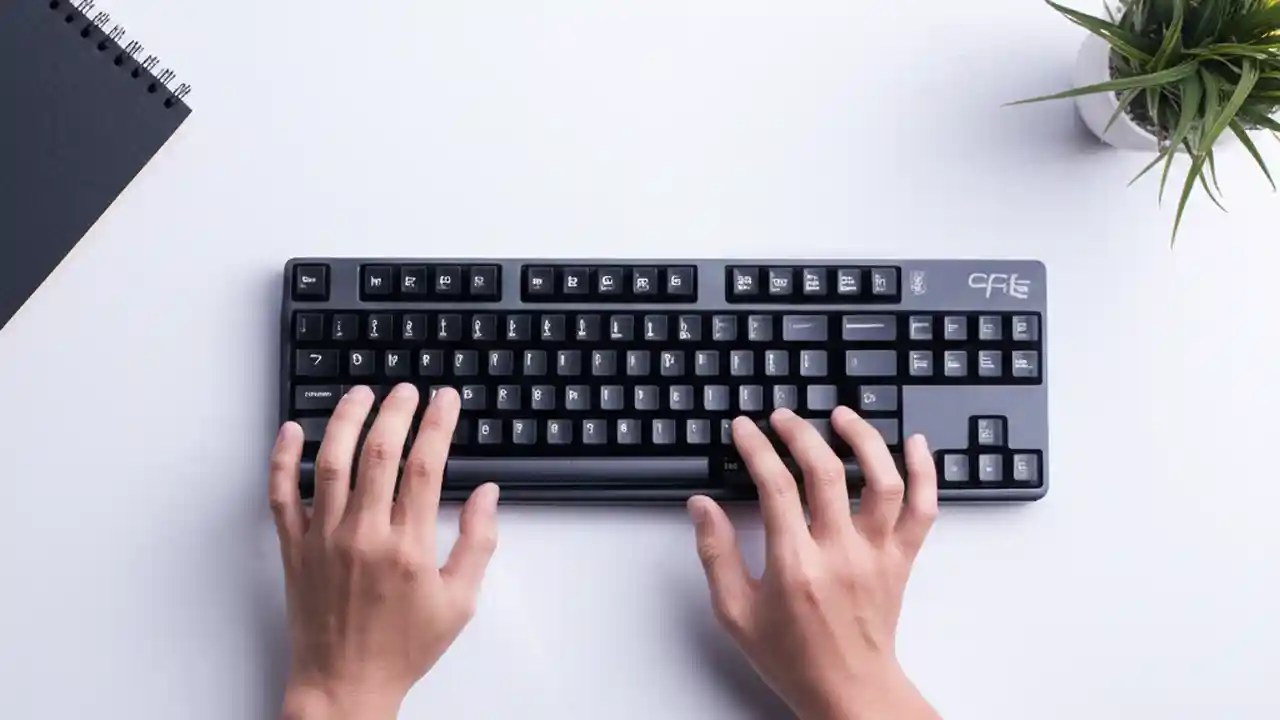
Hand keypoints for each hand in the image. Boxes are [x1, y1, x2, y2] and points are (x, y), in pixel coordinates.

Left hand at [268, 385, 499, 719]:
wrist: (344, 686)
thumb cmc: (402, 648)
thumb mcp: (460, 602)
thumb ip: (478, 542)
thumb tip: (488, 495)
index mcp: (408, 547)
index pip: (426, 466)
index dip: (438, 424)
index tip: (445, 401)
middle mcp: (363, 535)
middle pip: (379, 452)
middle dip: (396, 410)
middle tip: (406, 391)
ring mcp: (323, 539)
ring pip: (331, 462)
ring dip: (346, 419)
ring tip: (361, 394)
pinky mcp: (294, 549)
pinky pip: (281, 494)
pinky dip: (283, 458)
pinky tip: (292, 430)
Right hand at [688, 407, 939, 719]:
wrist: (850, 691)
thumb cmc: (794, 658)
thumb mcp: (735, 612)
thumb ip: (716, 554)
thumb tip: (702, 506)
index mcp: (795, 566)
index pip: (775, 486)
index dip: (756, 448)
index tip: (745, 429)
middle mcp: (840, 554)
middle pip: (826, 472)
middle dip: (800, 432)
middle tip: (783, 417)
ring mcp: (877, 555)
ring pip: (883, 481)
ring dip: (864, 439)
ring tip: (842, 416)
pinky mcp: (901, 560)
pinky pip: (923, 509)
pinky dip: (925, 471)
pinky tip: (916, 444)